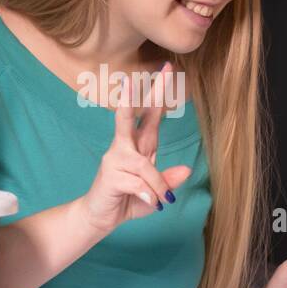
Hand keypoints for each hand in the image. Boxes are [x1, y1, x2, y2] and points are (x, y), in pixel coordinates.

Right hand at [79, 61, 191, 235]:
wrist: (100, 218)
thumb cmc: (127, 200)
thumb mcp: (155, 193)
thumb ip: (167, 181)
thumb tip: (186, 169)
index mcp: (138, 147)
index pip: (151, 116)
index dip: (160, 94)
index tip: (168, 69)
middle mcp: (124, 147)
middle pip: (133, 118)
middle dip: (143, 95)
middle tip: (158, 72)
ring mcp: (115, 160)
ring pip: (143, 164)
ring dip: (156, 185)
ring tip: (162, 200)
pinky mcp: (110, 176)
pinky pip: (138, 183)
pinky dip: (148, 196)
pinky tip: (148, 204)